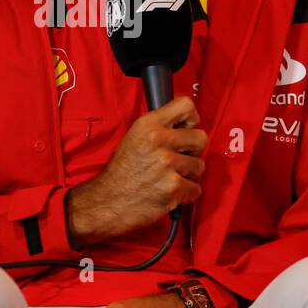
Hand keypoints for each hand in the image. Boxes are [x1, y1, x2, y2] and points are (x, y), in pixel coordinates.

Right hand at [65, 95, 206, 247]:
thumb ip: (158, 128)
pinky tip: (170, 192)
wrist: (107, 201)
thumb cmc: (121, 172)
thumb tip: (184, 124)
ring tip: (170, 177)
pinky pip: (196, 188)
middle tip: (181, 158)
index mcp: (148, 125)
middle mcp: (159, 141)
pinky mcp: (173, 187)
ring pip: (199, 166)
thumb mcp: (134, 137)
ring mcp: (167, 164)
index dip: (191, 118)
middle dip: (194, 150)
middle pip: (200, 137)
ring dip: (188, 174)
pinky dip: (186, 194)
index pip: (186, 105)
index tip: (187, 129)